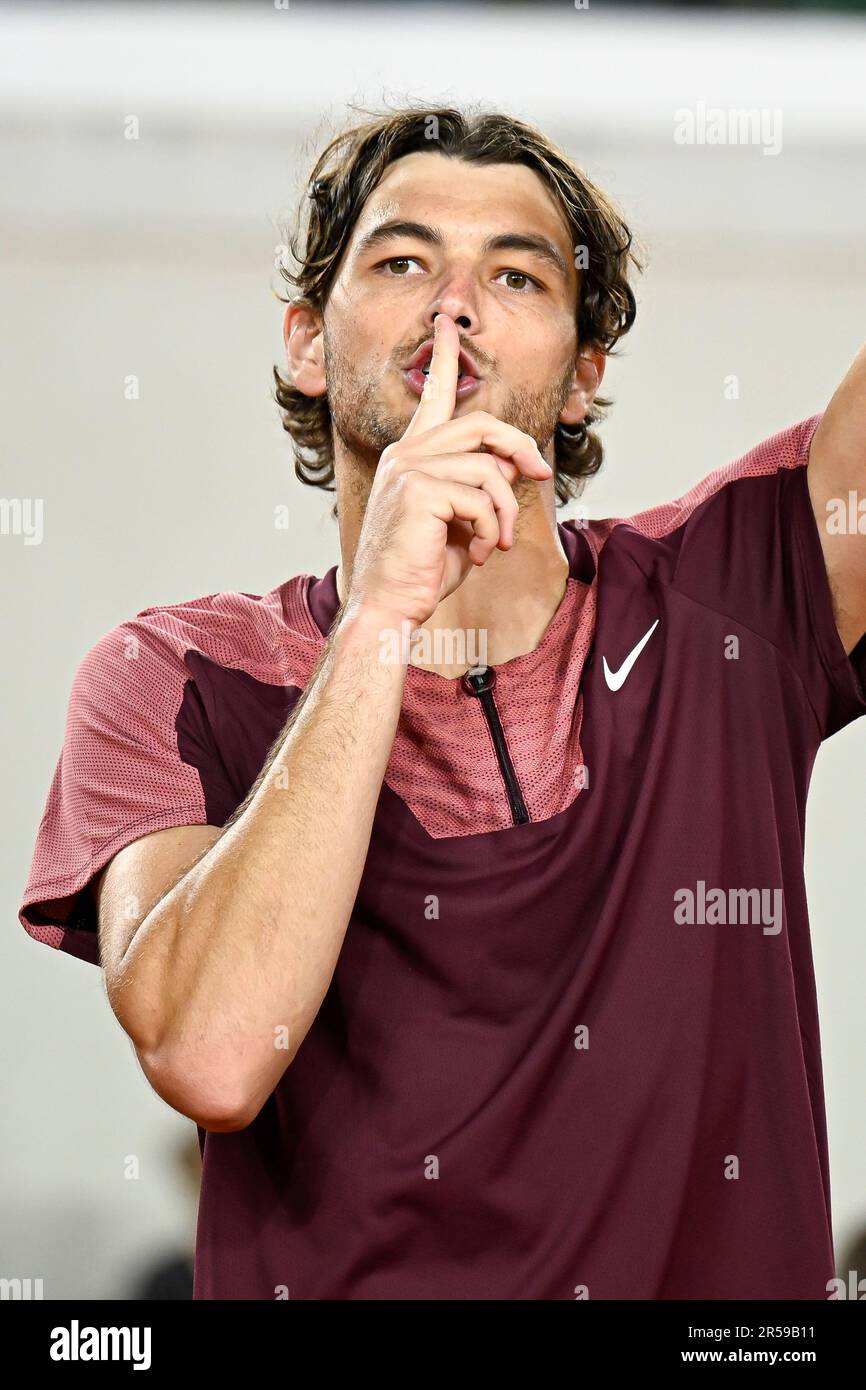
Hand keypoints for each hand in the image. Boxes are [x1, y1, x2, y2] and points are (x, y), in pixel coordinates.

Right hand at [344, 312, 553, 628]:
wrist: (389, 605)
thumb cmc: (422, 570)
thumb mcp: (460, 521)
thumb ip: (482, 487)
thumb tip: (518, 466)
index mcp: (413, 455)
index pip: (434, 395)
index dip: (446, 357)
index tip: (447, 323)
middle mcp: (406, 453)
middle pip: (482, 425)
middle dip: (521, 450)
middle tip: (542, 478)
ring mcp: (409, 468)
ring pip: (489, 469)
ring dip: (505, 512)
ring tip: (492, 543)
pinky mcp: (418, 490)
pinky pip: (482, 497)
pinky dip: (490, 530)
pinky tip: (476, 554)